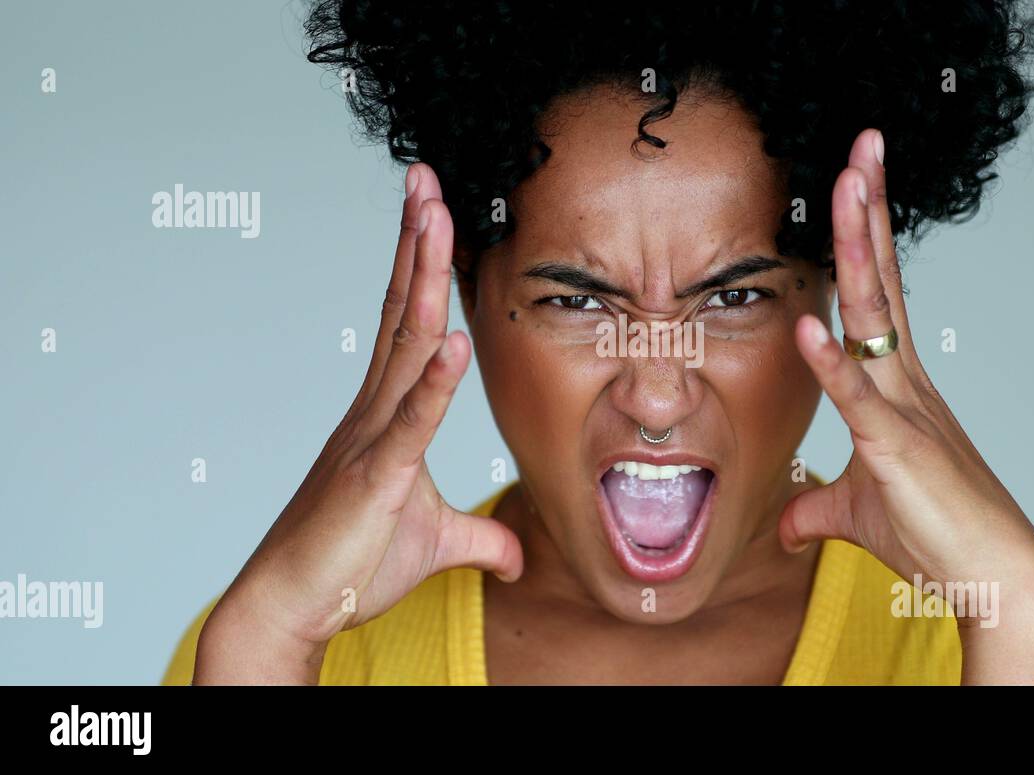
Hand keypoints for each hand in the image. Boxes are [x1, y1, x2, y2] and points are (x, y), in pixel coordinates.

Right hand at [195, 163, 522, 683]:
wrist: (294, 608)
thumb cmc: (352, 567)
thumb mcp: (435, 542)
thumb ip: (479, 537)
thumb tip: (516, 558)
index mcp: (385, 414)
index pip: (409, 326)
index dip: (421, 268)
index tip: (431, 212)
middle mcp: (374, 411)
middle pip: (404, 313)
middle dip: (418, 245)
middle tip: (427, 181)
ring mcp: (371, 439)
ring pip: (405, 347)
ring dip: (423, 282)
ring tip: (434, 218)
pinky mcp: (374, 480)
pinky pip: (412, 424)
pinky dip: (437, 384)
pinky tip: (457, 342)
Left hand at [779, 130, 1033, 682]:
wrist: (995, 580)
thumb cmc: (936, 539)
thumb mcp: (858, 515)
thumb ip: (817, 508)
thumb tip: (787, 521)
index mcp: (897, 386)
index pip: (874, 296)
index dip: (861, 238)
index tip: (853, 181)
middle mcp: (905, 382)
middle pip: (878, 281)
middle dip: (865, 211)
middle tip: (861, 145)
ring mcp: (906, 410)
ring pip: (874, 316)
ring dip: (855, 249)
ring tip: (846, 184)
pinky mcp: (899, 451)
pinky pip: (859, 401)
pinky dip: (831, 365)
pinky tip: (807, 327)